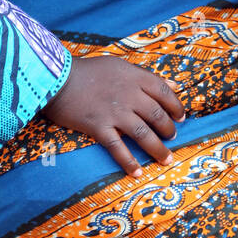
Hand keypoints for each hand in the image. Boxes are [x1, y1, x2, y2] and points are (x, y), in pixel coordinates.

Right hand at [43, 56, 185, 176]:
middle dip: (168, 130)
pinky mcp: (99, 127)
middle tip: (172, 138)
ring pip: (143, 134)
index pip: (164, 92)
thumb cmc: (88, 71)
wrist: (56, 77)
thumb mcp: (119, 65)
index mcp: (135, 77)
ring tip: (166, 159)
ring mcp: (114, 112)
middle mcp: (129, 95)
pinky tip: (137, 172)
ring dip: (157, 149)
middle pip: (157, 115)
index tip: (181, 117)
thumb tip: (174, 83)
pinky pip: (118, 148)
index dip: (176, 106)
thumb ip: (146, 76)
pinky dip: (129, 162)